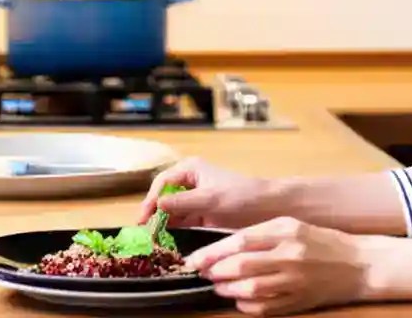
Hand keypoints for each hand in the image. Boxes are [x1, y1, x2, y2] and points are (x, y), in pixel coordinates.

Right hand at [138, 157, 276, 228]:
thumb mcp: (210, 199)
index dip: (150, 200)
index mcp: (190, 170)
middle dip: (153, 214)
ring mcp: (195, 200)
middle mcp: (189, 183)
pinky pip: (182, 223)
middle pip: (163, 197)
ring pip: (171, 212)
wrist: (269, 209)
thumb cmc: (241, 196)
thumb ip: (182, 202)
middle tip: (143, 233)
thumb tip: (157, 205)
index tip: (142, 220)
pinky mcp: (202, 216)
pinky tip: (166, 242)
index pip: (162, 183)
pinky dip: (173, 231)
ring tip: (151, 241)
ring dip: (161, 224)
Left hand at [185, 217, 374, 315]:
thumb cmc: (321, 241)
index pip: (240, 241)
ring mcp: (296, 280)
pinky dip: (247, 305)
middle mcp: (290, 255)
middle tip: (202, 272)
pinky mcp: (300, 301)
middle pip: (242, 265)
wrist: (359, 264)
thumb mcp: (291, 226)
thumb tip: (224, 247)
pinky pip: (266, 308)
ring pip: (251, 289)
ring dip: (228, 289)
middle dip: (215, 271)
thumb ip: (260, 234)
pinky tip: (240, 300)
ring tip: (219, 286)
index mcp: (285, 230)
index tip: (195, 258)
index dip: (213, 251)